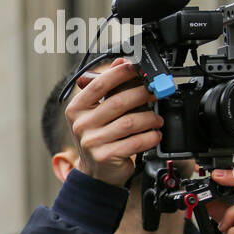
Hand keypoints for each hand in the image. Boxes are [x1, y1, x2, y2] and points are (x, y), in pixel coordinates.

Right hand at [67, 59, 163, 186]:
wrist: (96, 172)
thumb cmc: (99, 138)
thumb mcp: (98, 111)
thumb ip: (108, 87)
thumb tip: (121, 61)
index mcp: (76, 108)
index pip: (99, 85)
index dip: (120, 73)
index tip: (137, 67)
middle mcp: (81, 124)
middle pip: (118, 102)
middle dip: (143, 94)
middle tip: (157, 92)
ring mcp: (91, 141)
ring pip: (130, 122)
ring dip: (150, 118)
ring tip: (157, 118)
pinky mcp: (105, 156)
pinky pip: (135, 141)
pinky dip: (150, 136)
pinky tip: (154, 134)